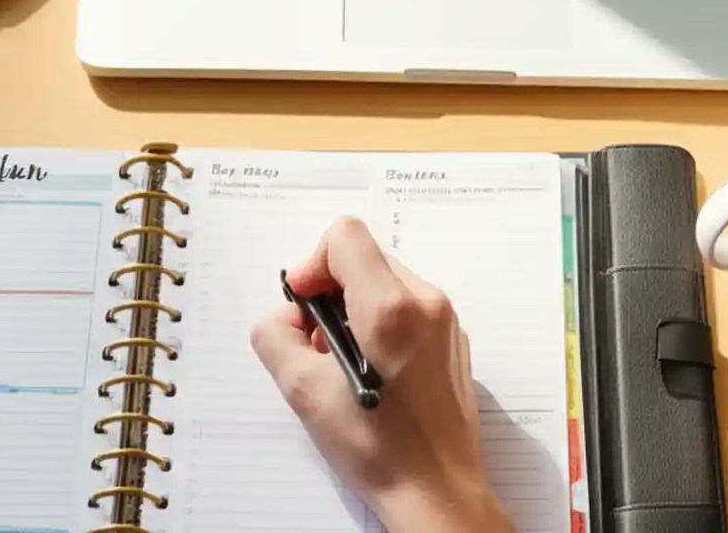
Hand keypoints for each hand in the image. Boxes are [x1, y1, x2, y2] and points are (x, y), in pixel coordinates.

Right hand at [250, 218, 514, 532]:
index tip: (303, 306)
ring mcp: (446, 321)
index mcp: (391, 307)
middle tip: (317, 344)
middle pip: (364, 258)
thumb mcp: (302, 392)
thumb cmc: (377, 448)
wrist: (436, 491)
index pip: (345, 236)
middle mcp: (426, 303)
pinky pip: (406, 307)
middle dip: (330, 291)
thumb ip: (275, 336)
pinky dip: (379, 324)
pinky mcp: (452, 340)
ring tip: (343, 363)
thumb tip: (286, 317)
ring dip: (353, 309)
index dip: (311, 264)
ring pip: (384, 282)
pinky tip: (372, 372)